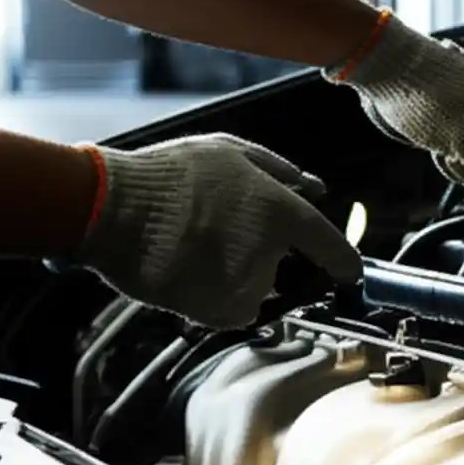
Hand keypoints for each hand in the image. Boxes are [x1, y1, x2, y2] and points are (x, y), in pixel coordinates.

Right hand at [75, 134, 360, 328]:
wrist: (114, 211)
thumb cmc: (171, 175)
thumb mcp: (230, 151)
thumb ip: (281, 171)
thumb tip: (317, 188)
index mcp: (280, 212)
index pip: (332, 248)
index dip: (345, 261)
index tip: (350, 270)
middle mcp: (269, 254)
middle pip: (287, 269)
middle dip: (266, 255)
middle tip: (225, 232)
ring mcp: (242, 287)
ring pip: (257, 289)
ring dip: (240, 276)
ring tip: (200, 247)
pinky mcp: (215, 313)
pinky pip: (232, 309)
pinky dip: (219, 296)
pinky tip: (192, 270)